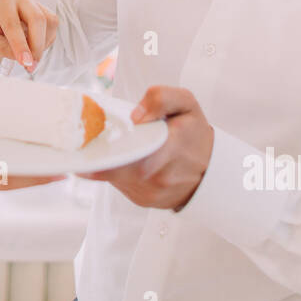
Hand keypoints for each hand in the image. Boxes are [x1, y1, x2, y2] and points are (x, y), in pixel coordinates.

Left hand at [0, 0, 57, 80]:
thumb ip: (1, 48)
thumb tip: (25, 58)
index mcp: (2, 0)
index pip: (13, 24)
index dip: (20, 45)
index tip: (25, 62)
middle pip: (37, 19)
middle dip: (36, 46)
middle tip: (31, 66)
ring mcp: (35, 4)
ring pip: (49, 24)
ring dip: (42, 46)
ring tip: (28, 57)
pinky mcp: (46, 13)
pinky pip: (53, 30)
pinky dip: (45, 43)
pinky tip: (32, 48)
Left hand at [79, 85, 213, 210]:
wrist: (212, 172)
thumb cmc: (194, 135)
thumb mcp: (186, 104)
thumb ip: (161, 98)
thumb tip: (135, 115)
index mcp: (168, 148)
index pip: (127, 153)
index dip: (103, 149)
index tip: (88, 142)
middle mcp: (157, 176)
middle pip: (113, 167)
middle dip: (101, 153)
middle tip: (91, 141)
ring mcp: (150, 193)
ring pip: (113, 176)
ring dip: (107, 163)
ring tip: (109, 147)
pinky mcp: (143, 201)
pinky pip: (120, 185)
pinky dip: (117, 173)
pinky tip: (124, 161)